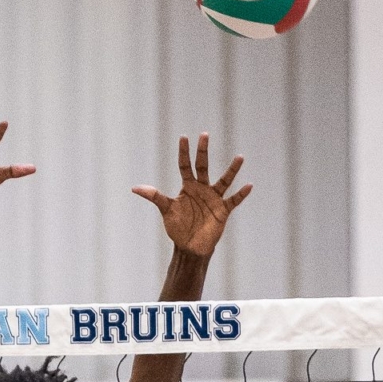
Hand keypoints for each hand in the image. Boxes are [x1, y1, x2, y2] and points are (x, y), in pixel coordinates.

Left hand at [133, 134, 250, 258]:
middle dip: (203, 151)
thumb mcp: (166, 210)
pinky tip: (248, 185)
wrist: (190, 246)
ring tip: (239, 158)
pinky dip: (241, 194)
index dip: (184, 152)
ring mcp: (213, 198)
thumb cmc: (178, 227)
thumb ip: (154, 197)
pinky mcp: (223, 210)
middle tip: (204, 134)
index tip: (183, 137)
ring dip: (232, 170)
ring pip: (224, 180)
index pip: (185, 165)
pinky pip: (234, 200)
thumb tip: (134, 188)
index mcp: (188, 187)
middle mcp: (202, 188)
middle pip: (203, 166)